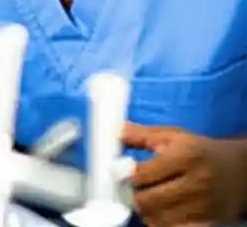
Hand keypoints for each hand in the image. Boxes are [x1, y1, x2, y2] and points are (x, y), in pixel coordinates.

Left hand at [123, 122, 246, 225]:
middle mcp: (197, 182)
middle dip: (134, 196)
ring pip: (158, 218)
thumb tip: (113, 131)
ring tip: (148, 199)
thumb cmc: (200, 151)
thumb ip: (141, 135)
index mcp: (186, 156)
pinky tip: (162, 212)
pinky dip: (162, 223)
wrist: (239, 172)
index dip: (125, 175)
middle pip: (147, 200)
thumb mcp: (173, 136)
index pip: (142, 174)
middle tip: (132, 189)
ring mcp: (203, 205)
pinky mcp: (208, 222)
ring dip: (146, 211)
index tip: (121, 173)